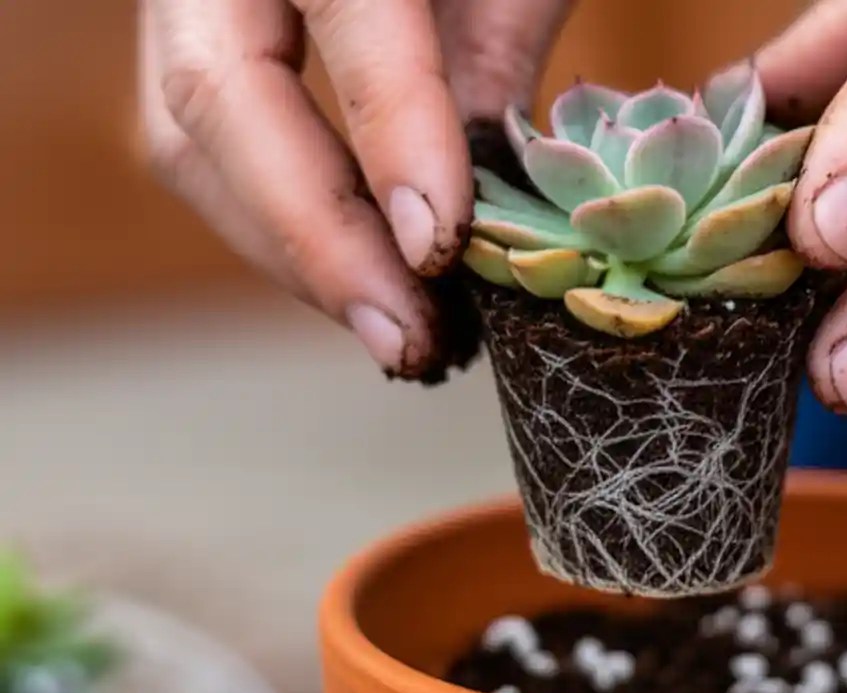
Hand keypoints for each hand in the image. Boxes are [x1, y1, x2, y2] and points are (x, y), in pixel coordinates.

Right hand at [140, 0, 572, 379]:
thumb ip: (490, 53)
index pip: (347, 15)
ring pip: (189, 141)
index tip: (440, 243)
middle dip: (313, 239)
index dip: (391, 135)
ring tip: (397, 332)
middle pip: (215, 99)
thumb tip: (477, 207)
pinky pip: (207, 149)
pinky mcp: (187, 40)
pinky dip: (281, 227)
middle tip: (407, 338)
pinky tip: (358, 279)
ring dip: (292, 255)